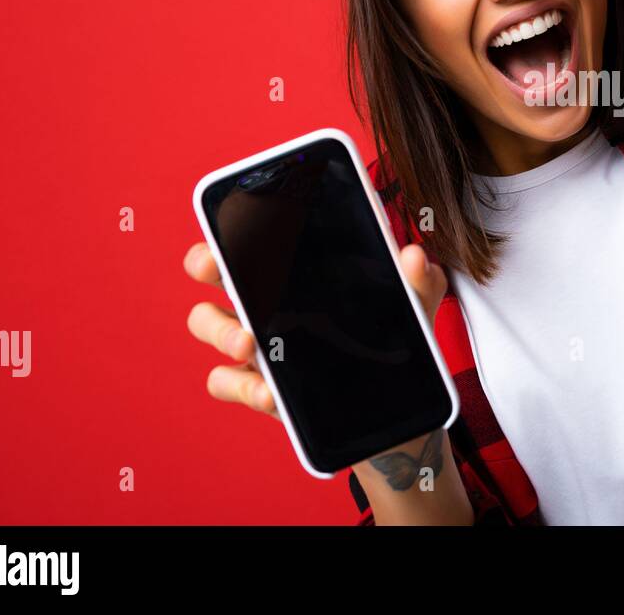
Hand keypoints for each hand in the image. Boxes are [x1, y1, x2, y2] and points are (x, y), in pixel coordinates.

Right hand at [183, 240, 447, 420]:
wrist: (399, 408)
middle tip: (217, 266)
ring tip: (249, 341)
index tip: (234, 214)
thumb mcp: (412, 308)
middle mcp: (270, 301)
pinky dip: (242, 385)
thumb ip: (417, 282)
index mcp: (300, 270)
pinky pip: (227, 382)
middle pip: (216, 271)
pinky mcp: (260, 387)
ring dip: (222, 330)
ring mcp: (260, 344)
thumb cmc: (392, 341)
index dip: (237, 218)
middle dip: (206, 262)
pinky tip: (268, 391)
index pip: (256, 233)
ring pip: (211, 325)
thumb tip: (415, 256)